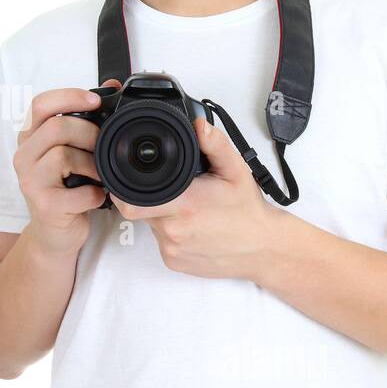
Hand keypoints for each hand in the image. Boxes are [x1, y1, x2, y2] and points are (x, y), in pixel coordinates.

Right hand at [14, 78, 122, 255]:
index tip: (96, 101)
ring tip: (99, 176)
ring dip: (93, 165)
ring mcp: (29, 181)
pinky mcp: (43, 205)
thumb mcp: (72, 150)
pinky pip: (77, 192)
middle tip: (103, 147)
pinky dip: (94, 194)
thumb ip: (86, 120)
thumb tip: (113, 85)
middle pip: (57, 127)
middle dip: (89, 133)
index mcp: (31, 138)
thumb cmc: (67, 188)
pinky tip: (95, 197)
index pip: (40, 104)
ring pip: (64, 155)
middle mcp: (24, 156)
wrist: (55, 233)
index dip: (69, 96)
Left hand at [111, 114, 280, 281]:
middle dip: (151, 198)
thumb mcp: (235, 170)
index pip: (131, 202)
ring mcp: (172, 250)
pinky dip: (171, 233)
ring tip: (190, 210)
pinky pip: (162, 243)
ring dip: (163, 215)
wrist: (263, 249)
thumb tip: (197, 124)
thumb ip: (214, 144)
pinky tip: (192, 227)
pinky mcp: (174, 263)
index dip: (123, 189)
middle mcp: (173, 231)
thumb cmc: (248, 212)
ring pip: (152, 225)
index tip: (128, 180)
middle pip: (141, 209)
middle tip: (175, 192)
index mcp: (183, 205)